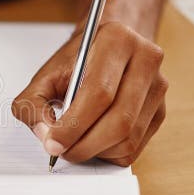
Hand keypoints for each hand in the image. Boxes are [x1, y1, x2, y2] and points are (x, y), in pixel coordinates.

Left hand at [12, 21, 167, 166]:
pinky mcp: (160, 110)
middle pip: (120, 120)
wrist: (107, 50)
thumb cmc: (76, 63)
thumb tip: (45, 135)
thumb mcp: (46, 74)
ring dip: (96, 151)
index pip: (99, 93)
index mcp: (117, 40)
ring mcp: (158, 87)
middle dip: (85, 144)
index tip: (53, 143)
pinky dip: (109, 153)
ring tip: (74, 144)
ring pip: (129, 137)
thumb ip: (33, 103)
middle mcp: (146, 60)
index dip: (74, 124)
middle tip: (60, 151)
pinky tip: (92, 141)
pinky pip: (135, 146)